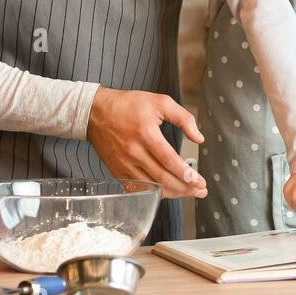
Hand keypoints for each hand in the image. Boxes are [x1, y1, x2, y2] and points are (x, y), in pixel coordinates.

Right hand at [86, 87, 206, 198]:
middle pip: (163, 178)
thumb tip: (199, 138)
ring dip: (172, 192)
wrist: (95, 112)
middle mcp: (134, 152)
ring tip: (188, 193)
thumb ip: (183, 117)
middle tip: (201, 191)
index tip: (200, 181)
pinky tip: (167, 191)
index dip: (187, 174)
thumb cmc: (128, 105)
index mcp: (146, 134)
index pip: (169, 160)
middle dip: (185, 188)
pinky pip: (138, 188)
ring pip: (151, 186)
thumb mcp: (159, 102)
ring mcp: (124, 164)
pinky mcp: (117, 171)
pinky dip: (154, 193)